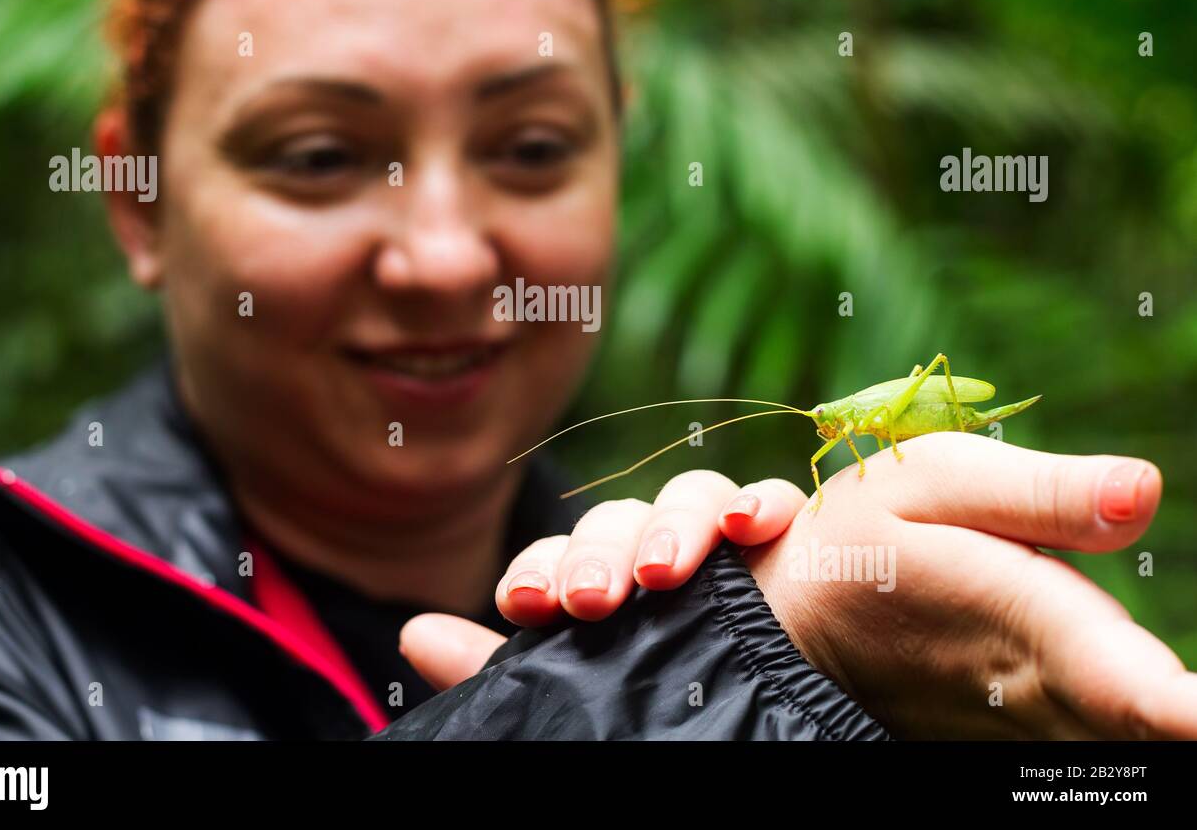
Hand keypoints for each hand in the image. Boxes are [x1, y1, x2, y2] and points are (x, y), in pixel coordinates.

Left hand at [400, 468, 806, 688]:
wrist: (764, 709)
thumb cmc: (665, 701)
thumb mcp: (578, 686)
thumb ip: (498, 668)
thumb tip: (413, 635)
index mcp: (603, 584)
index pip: (561, 556)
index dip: (540, 569)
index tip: (525, 603)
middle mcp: (658, 552)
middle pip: (618, 518)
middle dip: (597, 551)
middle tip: (591, 599)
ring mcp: (723, 540)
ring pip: (687, 494)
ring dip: (671, 525)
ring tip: (664, 573)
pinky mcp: (791, 538)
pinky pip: (777, 498)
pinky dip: (761, 499)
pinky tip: (748, 524)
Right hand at [747, 432, 1195, 737]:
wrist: (805, 631)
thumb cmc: (868, 541)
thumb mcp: (932, 483)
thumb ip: (1038, 493)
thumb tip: (1147, 489)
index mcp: (1030, 623)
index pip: (1145, 693)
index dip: (1193, 714)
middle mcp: (1050, 695)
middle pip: (1167, 728)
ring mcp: (1046, 730)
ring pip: (1143, 738)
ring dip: (1182, 713)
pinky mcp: (1040, 737)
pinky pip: (1123, 739)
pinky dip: (1162, 719)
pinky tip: (1177, 701)